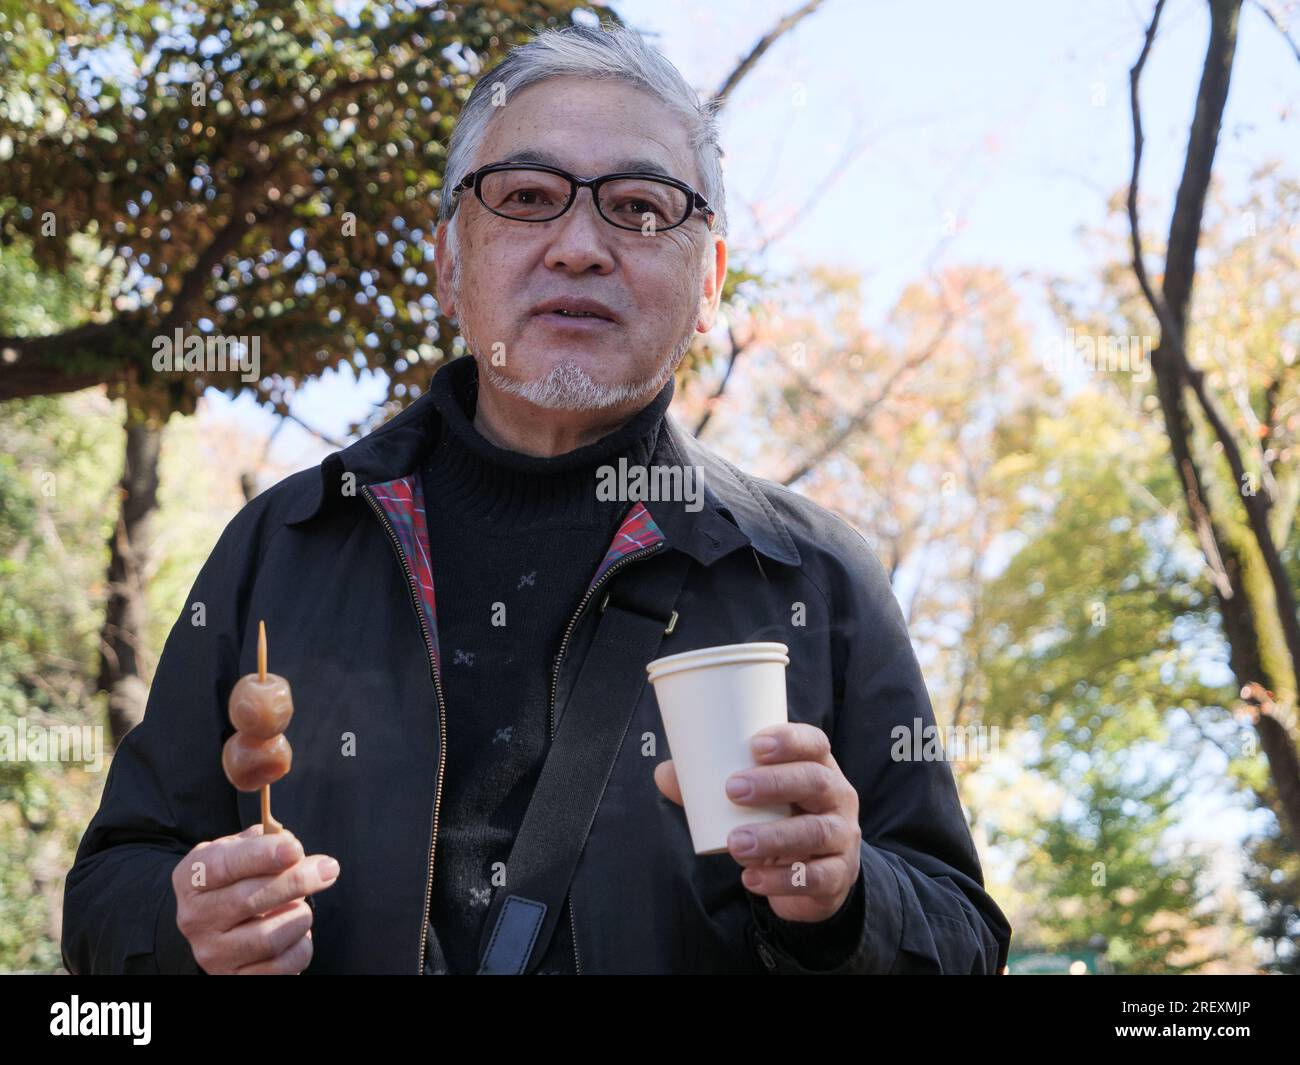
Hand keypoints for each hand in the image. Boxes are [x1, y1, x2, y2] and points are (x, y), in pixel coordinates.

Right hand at [172, 823, 340, 973]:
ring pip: (269, 937)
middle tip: (327, 868)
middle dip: (296, 881)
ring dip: (300, 916)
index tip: (295, 850)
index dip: (261, 855)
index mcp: (192, 879)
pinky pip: (282, 966)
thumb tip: (292, 848)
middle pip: (248, 899)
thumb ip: (266, 840)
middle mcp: (194, 918)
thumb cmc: (239, 877)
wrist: (222, 924)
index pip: (222, 865)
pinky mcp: (234, 978)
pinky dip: (301, 947)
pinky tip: (296, 935)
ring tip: (301, 907)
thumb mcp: (241, 850)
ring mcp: (212, 953)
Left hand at [654, 722, 861, 922]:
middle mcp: (837, 797)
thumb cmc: (778, 818)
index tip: (755, 744)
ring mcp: (842, 836)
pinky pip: (816, 877)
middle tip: (733, 790)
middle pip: (816, 782)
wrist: (815, 874)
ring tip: (735, 844)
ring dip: (773, 837)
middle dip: (775, 783)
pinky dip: (782, 880)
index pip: (815, 743)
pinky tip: (752, 878)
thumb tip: (665, 773)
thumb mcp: (754, 799)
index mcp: (818, 766)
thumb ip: (709, 786)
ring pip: (816, 832)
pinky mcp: (838, 874)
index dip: (790, 740)